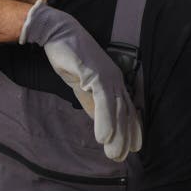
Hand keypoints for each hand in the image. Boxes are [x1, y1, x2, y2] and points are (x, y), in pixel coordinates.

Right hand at [20, 0, 141, 160]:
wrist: (58, 33)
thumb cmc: (69, 57)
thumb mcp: (80, 85)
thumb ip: (90, 102)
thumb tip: (99, 120)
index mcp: (113, 81)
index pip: (126, 109)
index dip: (130, 129)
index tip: (132, 148)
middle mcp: (115, 80)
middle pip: (124, 113)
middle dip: (125, 137)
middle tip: (121, 157)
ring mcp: (107, 77)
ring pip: (116, 110)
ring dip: (116, 134)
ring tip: (113, 153)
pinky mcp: (95, 75)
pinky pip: (102, 101)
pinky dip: (104, 120)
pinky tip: (102, 137)